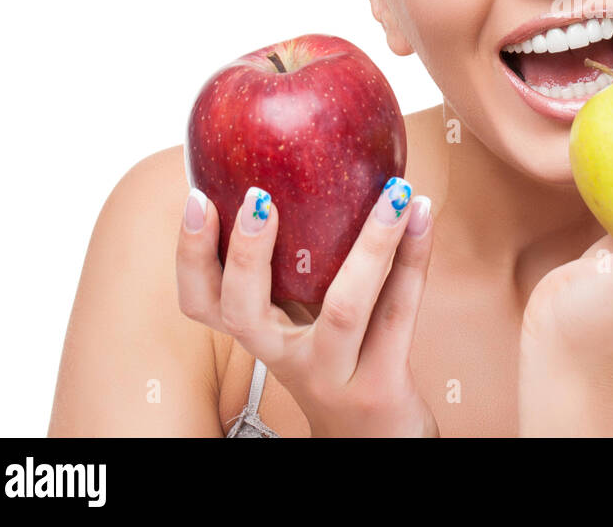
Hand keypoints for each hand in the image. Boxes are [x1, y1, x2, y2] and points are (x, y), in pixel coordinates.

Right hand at [176, 181, 439, 436]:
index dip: (191, 255)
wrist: (380, 441)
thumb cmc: (347, 360)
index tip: (195, 198)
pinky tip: (421, 215)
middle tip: (257, 196)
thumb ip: (302, 265)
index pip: (202, 303)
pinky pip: (397, 313)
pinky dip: (413, 258)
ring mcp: (333, 376)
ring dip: (371, 242)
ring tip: (393, 191)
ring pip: (342, 308)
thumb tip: (304, 170)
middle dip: (245, 252)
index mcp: (262, 336)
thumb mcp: (311, 318)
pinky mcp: (380, 386)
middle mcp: (286, 359)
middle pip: (245, 312)